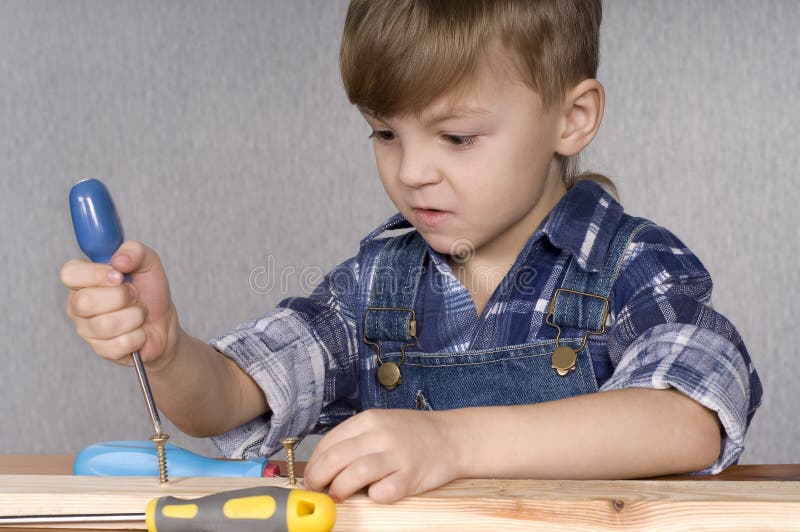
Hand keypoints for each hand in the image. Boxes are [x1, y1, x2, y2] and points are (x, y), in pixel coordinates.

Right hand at [60, 241, 178, 368]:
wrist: (164, 324)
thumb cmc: (150, 292)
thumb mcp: (149, 264)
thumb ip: (135, 251)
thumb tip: (119, 259)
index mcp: (82, 280)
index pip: (70, 274)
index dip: (95, 275)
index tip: (118, 275)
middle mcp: (78, 305)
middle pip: (86, 302)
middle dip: (122, 297)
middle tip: (135, 295)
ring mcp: (87, 330)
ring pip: (106, 324)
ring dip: (135, 316)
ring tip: (139, 313)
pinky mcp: (101, 350)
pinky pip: (120, 343)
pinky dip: (139, 336)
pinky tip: (138, 331)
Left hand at [303, 408, 462, 503]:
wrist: (452, 437)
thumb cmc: (411, 434)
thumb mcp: (381, 424)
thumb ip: (354, 440)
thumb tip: (321, 465)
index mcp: (369, 420)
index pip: (329, 442)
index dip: (314, 464)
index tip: (310, 477)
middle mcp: (382, 434)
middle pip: (336, 459)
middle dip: (318, 479)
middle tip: (317, 490)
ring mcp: (398, 455)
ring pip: (354, 475)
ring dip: (340, 490)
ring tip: (339, 495)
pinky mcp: (412, 476)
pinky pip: (383, 492)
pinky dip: (373, 497)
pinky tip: (375, 494)